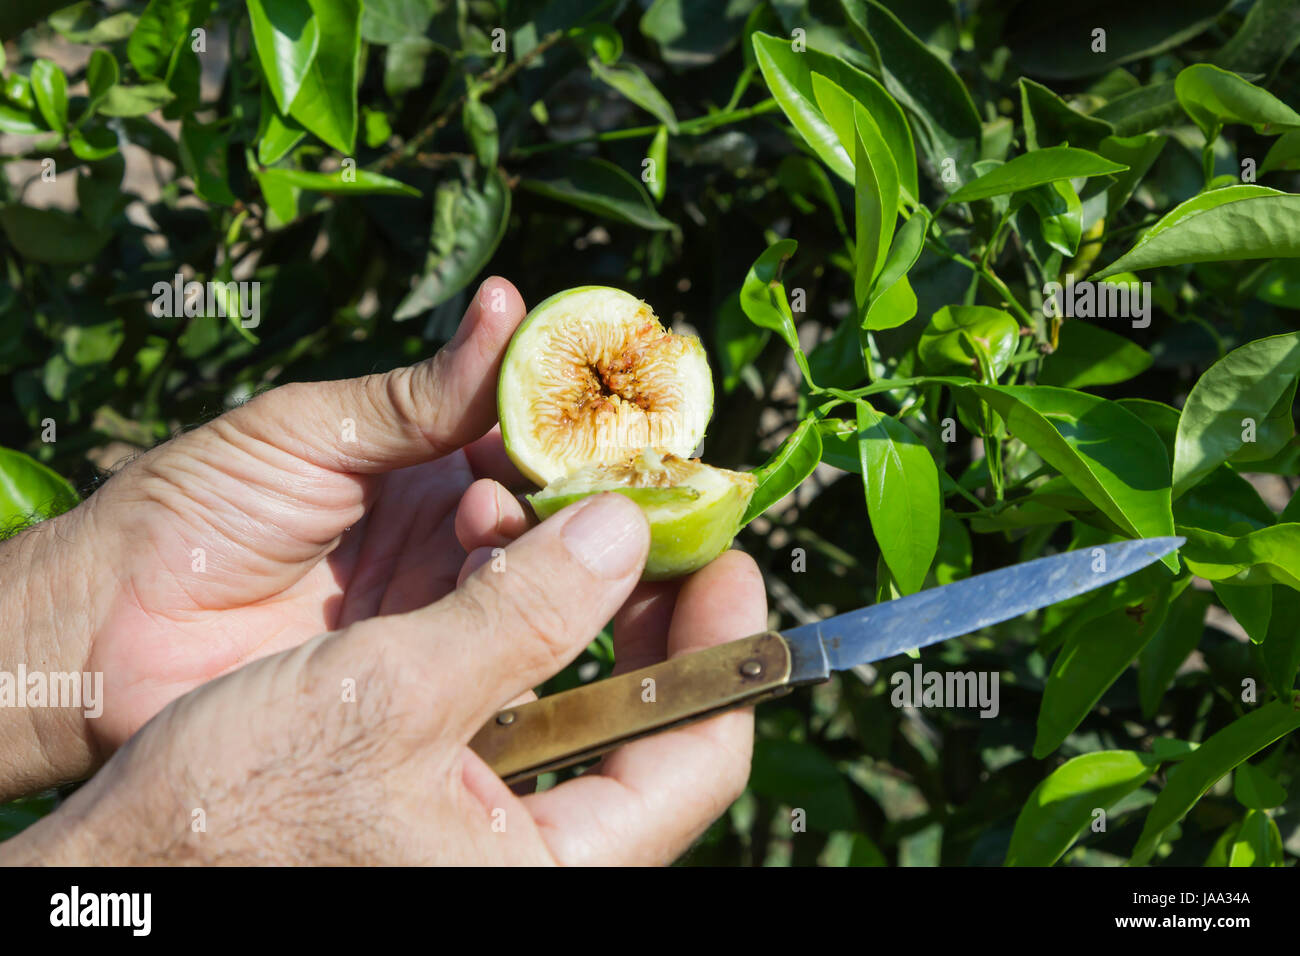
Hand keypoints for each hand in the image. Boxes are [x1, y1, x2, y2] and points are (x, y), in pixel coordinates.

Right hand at [1, 493, 765, 864]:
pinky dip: (515, 626)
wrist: (120, 866)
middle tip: (655, 516)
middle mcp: (536, 857)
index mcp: (552, 867)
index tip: (728, 557)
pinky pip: (515, 703)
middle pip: (649, 726)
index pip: (700, 759)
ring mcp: (490, 827)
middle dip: (654, 613)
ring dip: (578, 605)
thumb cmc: (237, 808)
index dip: (727, 650)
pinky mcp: (444, 796)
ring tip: (562, 516)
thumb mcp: (390, 695)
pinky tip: (492, 560)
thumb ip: (521, 614)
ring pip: (581, 705)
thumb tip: (625, 532)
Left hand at [2, 278, 534, 788]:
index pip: (530, 440)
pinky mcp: (432, 680)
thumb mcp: (316, 432)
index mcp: (429, 464)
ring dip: (531, 549)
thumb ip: (424, 395)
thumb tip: (511, 305)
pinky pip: (505, 649)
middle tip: (533, 480)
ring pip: (539, 579)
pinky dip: (518, 618)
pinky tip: (495, 589)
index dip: (575, 426)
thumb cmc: (201, 507)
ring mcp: (446, 611)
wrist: (111, 627)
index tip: (615, 410)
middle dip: (562, 493)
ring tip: (478, 526)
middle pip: (550, 514)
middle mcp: (450, 536)